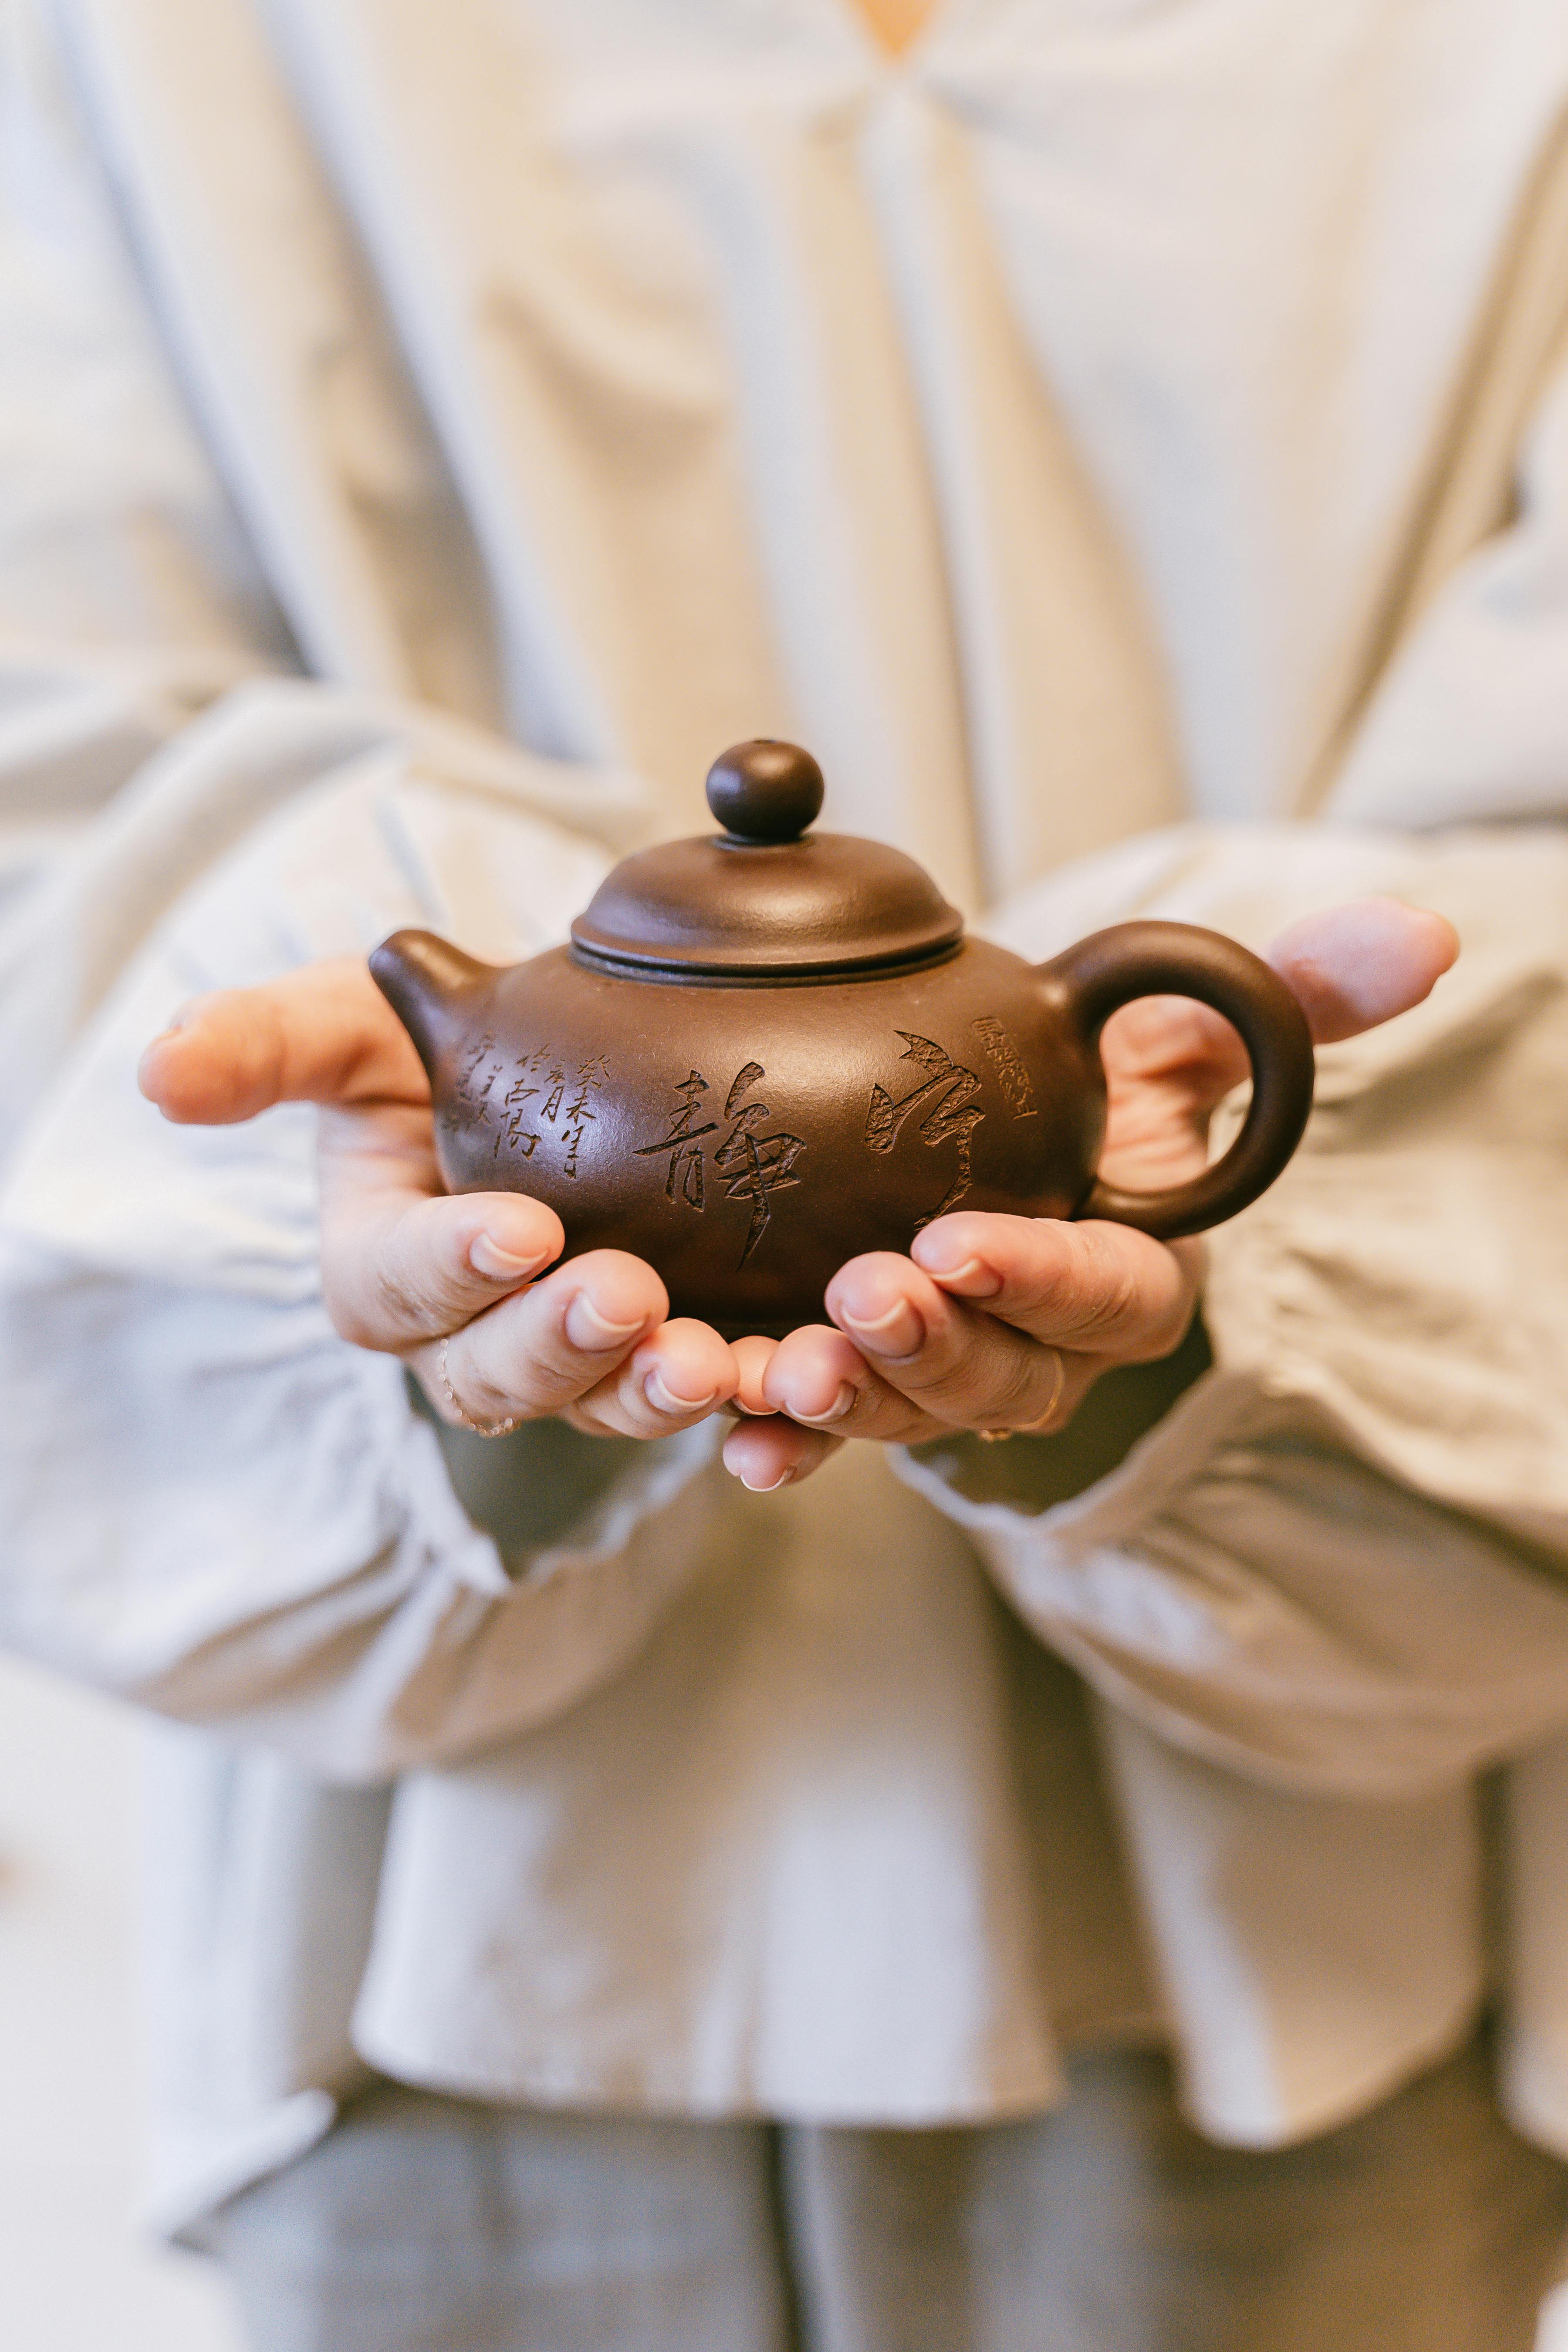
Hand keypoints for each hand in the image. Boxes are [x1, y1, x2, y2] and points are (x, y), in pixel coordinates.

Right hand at [139, 959, 737, 1437]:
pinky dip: (750, 1414)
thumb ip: (266, 1043)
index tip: (521, 1228)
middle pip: (496, 1375)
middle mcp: (471, 1335)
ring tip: (716, 1364)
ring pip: (601, 1407)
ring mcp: (573, 1362)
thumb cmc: (432, 1045)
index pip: (396, 1286)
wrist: (556, 1062)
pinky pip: (704, 1412)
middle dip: (558, 1344)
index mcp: (383, 1265)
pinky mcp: (663, 1363)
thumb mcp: (349, 1023)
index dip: (450, 1266)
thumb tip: (160, 1072)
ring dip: (655, 1395)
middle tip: (628, 1295)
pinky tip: (793, 1387)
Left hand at [721, 898, 1458, 1490]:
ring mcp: (956, 1380)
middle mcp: (1049, 1351)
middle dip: (936, 1346)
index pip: (1105, 1295)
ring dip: (852, 1401)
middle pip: (1005, 1377)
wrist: (995, 1145)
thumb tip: (1419, 934)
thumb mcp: (1182, 1035)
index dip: (1042, 1279)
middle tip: (864, 1290)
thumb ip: (1285, 1001)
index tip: (963, 1240)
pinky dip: (787, 1445)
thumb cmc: (1101, 1095)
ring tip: (784, 1365)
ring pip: (913, 1416)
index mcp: (1131, 1279)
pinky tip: (741, 1438)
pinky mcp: (869, 1391)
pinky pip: (830, 1440)